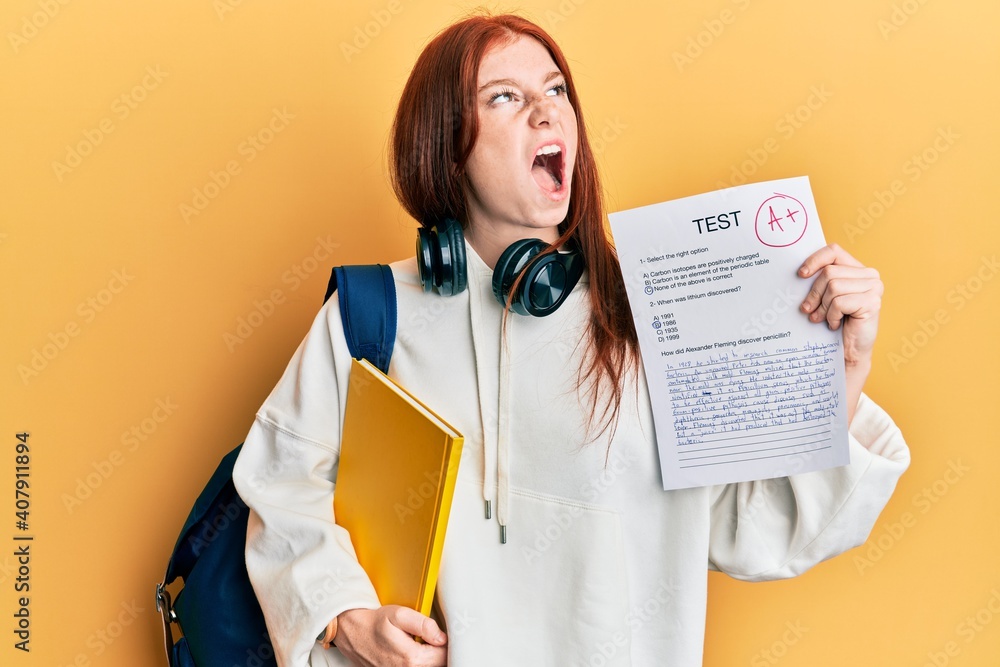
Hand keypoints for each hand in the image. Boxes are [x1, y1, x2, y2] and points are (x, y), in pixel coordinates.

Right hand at [333, 606, 447, 666]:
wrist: (352, 633)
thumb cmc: (374, 623)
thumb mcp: (399, 614)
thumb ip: (423, 624)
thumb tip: (441, 637)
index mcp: (411, 659)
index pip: (444, 656)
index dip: (446, 643)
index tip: (441, 634)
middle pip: (438, 664)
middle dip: (438, 651)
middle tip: (432, 637)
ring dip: (429, 657)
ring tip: (422, 644)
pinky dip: (419, 661)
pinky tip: (414, 651)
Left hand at [797, 243, 882, 422]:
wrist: (849, 351)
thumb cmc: (836, 322)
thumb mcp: (826, 298)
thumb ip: (820, 282)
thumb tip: (797, 272)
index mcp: (858, 269)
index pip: (834, 251)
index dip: (815, 260)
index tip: (801, 275)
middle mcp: (870, 275)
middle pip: (829, 273)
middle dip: (814, 294)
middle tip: (809, 310)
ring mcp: (874, 288)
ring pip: (833, 287)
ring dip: (823, 307)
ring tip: (823, 319)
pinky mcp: (872, 303)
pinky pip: (839, 302)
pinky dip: (831, 316)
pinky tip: (834, 325)